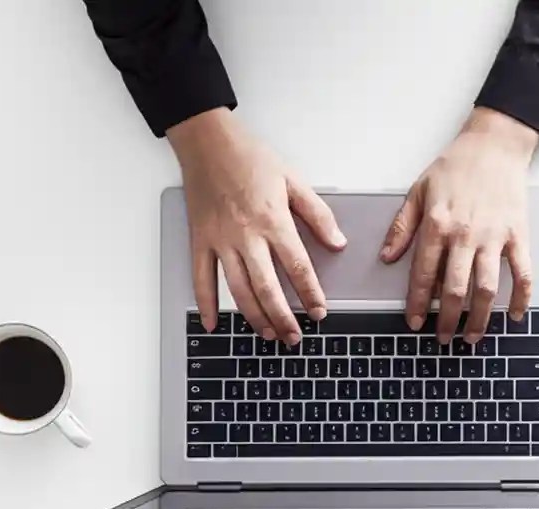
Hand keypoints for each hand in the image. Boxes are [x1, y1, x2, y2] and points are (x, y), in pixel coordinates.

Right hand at [168, 108, 346, 343]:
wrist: (207, 140)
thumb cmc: (249, 157)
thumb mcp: (293, 180)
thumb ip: (317, 214)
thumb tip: (338, 243)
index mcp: (272, 220)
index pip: (297, 267)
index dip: (311, 294)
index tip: (320, 312)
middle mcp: (245, 235)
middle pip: (267, 288)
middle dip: (284, 317)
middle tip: (295, 337)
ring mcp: (220, 240)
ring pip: (237, 290)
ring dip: (254, 317)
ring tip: (269, 334)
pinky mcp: (199, 240)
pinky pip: (201, 278)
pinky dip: (206, 304)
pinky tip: (214, 324)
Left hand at [380, 107, 538, 343]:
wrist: (494, 145)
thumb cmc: (455, 166)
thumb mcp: (418, 191)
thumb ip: (402, 227)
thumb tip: (387, 257)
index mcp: (438, 226)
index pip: (424, 275)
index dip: (418, 304)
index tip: (414, 323)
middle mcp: (465, 235)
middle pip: (455, 290)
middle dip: (447, 320)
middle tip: (442, 339)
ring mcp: (494, 237)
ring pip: (486, 289)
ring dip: (479, 319)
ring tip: (472, 337)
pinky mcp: (518, 235)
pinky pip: (523, 273)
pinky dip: (521, 297)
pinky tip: (515, 315)